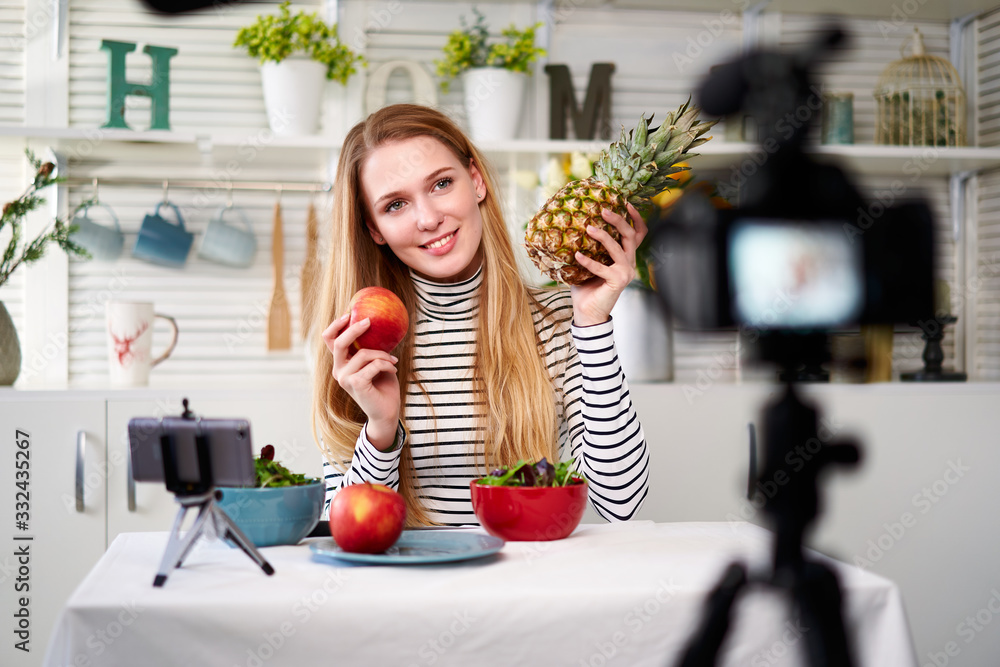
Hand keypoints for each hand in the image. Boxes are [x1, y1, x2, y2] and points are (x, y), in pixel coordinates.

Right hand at [322, 313, 400, 449]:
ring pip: (363, 354)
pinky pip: (373, 365)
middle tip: (369, 321)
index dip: (335, 325)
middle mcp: (338, 370)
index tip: (349, 313)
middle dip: (354, 329)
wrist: (387, 411)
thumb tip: (377, 323)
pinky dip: (386, 364)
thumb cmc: (383, 386)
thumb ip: (370, 348)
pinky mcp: (355, 384)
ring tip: (393, 360)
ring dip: (383, 354)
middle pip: (339, 343)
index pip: (329, 341)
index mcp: (341, 363)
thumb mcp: (376, 362)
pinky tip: (393, 369)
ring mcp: (344, 378)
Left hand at [570, 202, 647, 325]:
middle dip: (618, 220)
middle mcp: (629, 263)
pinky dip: (588, 261)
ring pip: (618, 247)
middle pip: (630, 235)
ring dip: (603, 236)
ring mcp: (626, 272)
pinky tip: (577, 255)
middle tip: (603, 210)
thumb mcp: (590, 262)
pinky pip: (602, 267)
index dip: (636, 218)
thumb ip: (590, 247)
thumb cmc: (587, 287)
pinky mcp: (618, 281)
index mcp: (626, 257)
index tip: (626, 203)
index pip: (638, 234)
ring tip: (588, 228)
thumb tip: (575, 225)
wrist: (588, 312)